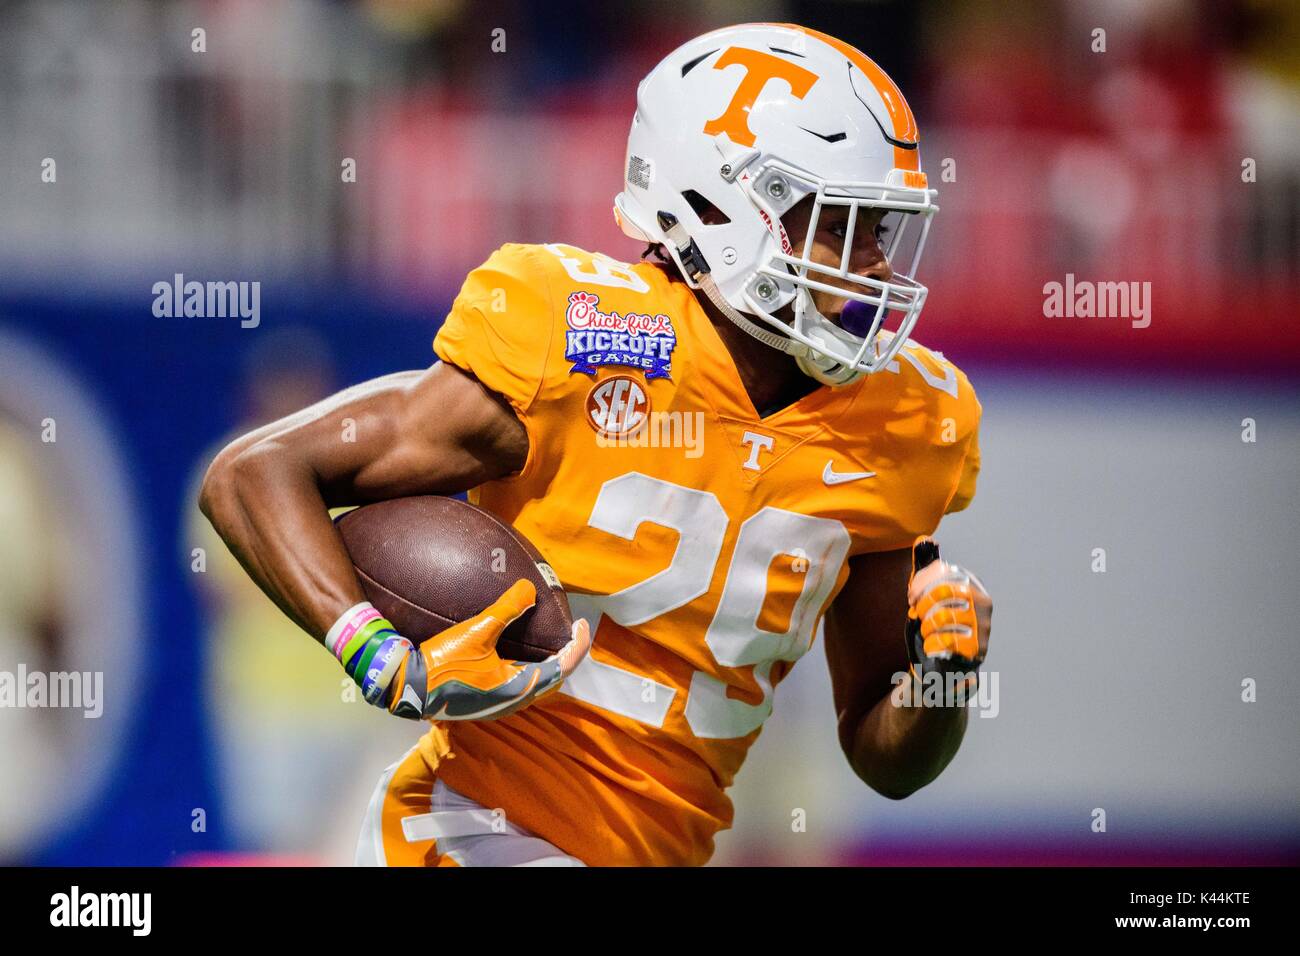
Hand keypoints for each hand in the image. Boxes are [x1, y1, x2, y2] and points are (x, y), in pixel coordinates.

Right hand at [385, 579, 591, 720]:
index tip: (581, 623)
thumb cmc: (443, 662)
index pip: (564, 666)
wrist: (408, 688)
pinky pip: (521, 685)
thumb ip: (506, 608)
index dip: (578, 644)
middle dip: (568, 654)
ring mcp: (501, 704)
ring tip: (551, 639)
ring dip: (550, 663)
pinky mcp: (488, 702)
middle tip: (570, 631)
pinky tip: (519, 651)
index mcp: (520, 687)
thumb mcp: (477, 630)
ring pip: (538, 684)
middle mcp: (515, 700)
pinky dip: (531, 668)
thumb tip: (530, 589)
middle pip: (555, 678)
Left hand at [904, 537, 991, 699]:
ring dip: (927, 627)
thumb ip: (925, 568)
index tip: (912, 597)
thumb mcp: (927, 595)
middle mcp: (984, 607)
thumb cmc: (935, 625)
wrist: (943, 665)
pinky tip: (932, 647)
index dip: (924, 588)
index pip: (947, 578)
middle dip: (925, 606)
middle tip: (917, 614)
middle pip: (945, 595)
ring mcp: (983, 630)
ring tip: (927, 631)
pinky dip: (932, 645)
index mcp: (974, 589)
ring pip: (944, 619)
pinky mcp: (977, 652)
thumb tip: (924, 538)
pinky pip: (948, 642)